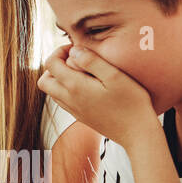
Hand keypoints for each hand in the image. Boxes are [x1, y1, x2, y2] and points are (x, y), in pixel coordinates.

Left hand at [36, 44, 155, 147]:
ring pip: (52, 92)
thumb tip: (74, 51)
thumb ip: (92, 61)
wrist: (137, 133)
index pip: (50, 64)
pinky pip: (63, 101)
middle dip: (54, 65)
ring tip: (82, 71)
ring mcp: (74, 111)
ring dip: (60, 78)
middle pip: (44, 80)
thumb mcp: (114, 76)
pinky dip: (67, 90)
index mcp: (75, 87)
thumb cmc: (131, 103)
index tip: (77, 49)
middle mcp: (69, 100)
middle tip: (75, 59)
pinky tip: (87, 85)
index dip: (59, 51)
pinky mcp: (81, 117)